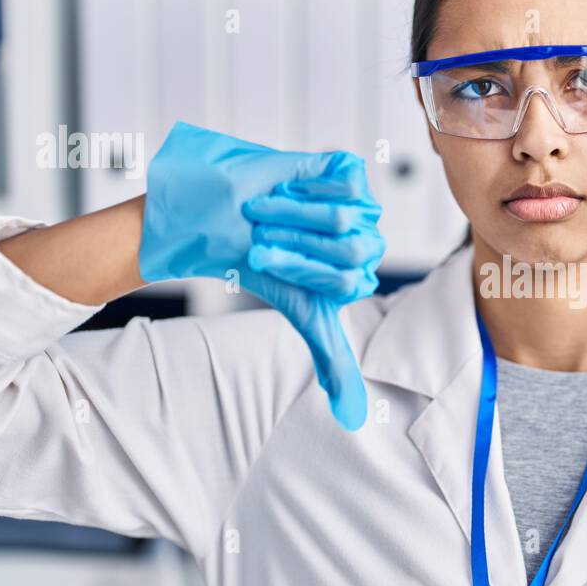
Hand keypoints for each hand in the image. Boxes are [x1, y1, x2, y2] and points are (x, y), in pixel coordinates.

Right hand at [138, 121, 382, 429]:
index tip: (271, 262)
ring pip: (346, 217)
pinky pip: (346, 182)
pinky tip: (287, 185)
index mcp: (364, 268)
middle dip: (300, 248)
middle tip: (266, 237)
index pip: (352, 279)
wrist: (220, 220)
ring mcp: (357, 200)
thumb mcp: (304, 313)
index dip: (305, 271)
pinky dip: (308, 186)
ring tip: (267, 212)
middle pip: (354, 250)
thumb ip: (334, 361)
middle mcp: (366, 234)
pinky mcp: (343, 168)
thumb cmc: (261, 264)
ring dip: (295, 217)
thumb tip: (353, 417)